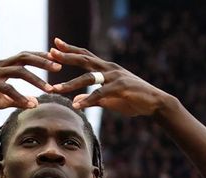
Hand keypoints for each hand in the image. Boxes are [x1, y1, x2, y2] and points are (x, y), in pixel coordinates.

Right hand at [0, 52, 58, 114]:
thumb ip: (16, 100)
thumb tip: (33, 103)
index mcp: (3, 66)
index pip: (25, 57)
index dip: (41, 57)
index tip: (56, 61)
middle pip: (25, 58)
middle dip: (43, 61)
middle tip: (59, 67)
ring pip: (19, 71)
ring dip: (36, 80)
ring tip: (50, 89)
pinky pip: (7, 89)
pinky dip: (20, 97)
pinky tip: (31, 104)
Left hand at [47, 38, 172, 116]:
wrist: (155, 103)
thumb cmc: (133, 99)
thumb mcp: (110, 99)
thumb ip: (93, 99)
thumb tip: (77, 101)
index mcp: (106, 68)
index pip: (85, 55)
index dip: (70, 50)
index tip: (55, 45)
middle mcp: (109, 68)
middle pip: (84, 59)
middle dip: (67, 56)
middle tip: (51, 52)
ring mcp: (115, 77)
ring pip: (89, 78)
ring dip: (70, 84)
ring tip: (55, 88)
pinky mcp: (121, 88)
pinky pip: (100, 93)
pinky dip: (88, 99)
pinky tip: (76, 104)